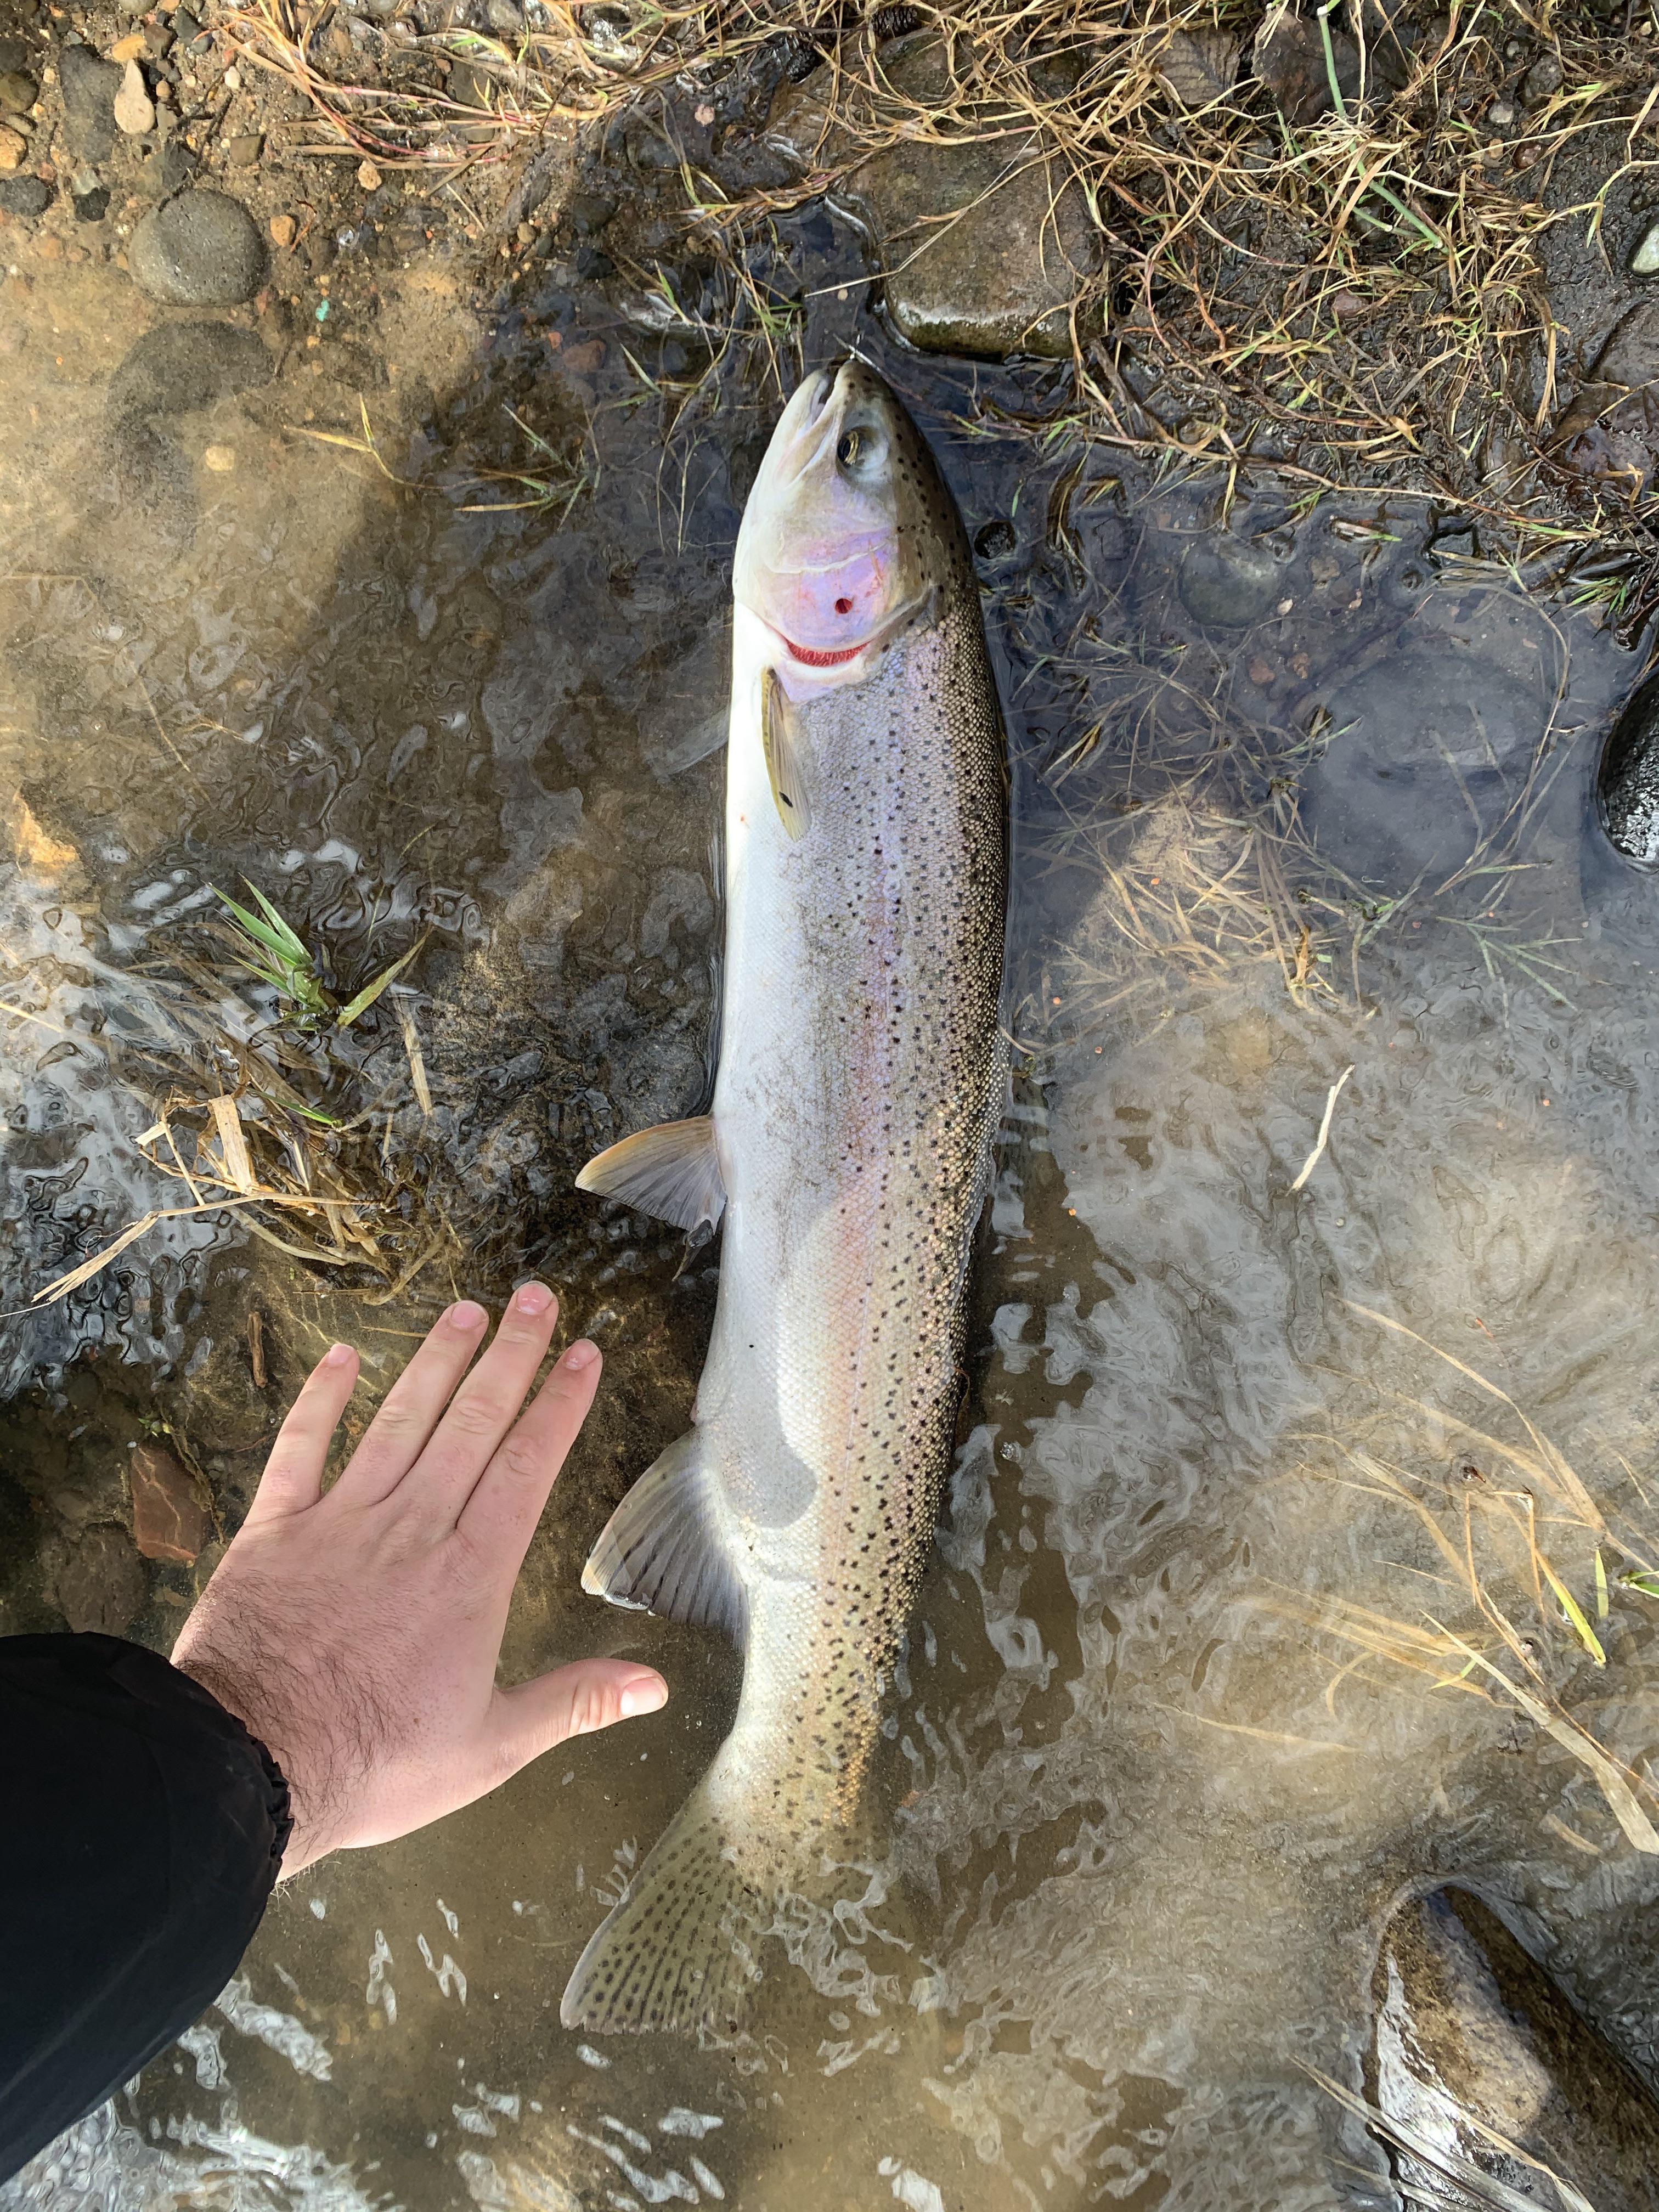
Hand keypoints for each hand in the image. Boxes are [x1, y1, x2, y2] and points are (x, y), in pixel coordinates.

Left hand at [172, 1284, 665, 1876]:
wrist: (250, 1764)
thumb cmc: (376, 1762)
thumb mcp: (492, 1747)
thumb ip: (574, 1702)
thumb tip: (655, 1686)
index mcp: (470, 1575)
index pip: (528, 1467)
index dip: (559, 1405)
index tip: (585, 1352)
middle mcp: (413, 1529)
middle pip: (472, 1424)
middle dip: (510, 1356)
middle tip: (535, 1297)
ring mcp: (341, 1522)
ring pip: (399, 1422)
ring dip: (435, 1362)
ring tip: (466, 1310)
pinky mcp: (275, 1531)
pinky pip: (299, 1450)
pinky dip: (320, 1401)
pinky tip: (340, 1358)